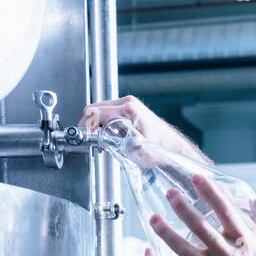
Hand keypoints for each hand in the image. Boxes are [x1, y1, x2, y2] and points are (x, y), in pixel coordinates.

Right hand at [77, 95, 211, 164]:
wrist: (172, 145)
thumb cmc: (160, 149)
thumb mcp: (138, 152)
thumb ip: (118, 145)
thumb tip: (102, 142)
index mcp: (128, 110)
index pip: (95, 112)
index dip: (85, 125)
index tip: (83, 136)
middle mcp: (128, 103)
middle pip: (95, 108)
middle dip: (88, 124)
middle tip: (90, 140)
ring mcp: (128, 103)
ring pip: (100, 108)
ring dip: (95, 122)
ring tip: (99, 138)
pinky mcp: (129, 106)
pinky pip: (108, 110)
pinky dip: (103, 120)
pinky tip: (107, 133)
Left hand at [144, 175, 255, 255]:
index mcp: (243, 241)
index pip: (225, 212)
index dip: (210, 193)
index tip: (197, 177)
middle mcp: (225, 255)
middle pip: (200, 228)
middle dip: (183, 208)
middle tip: (170, 193)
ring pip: (181, 249)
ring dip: (165, 232)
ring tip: (154, 217)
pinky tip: (147, 251)